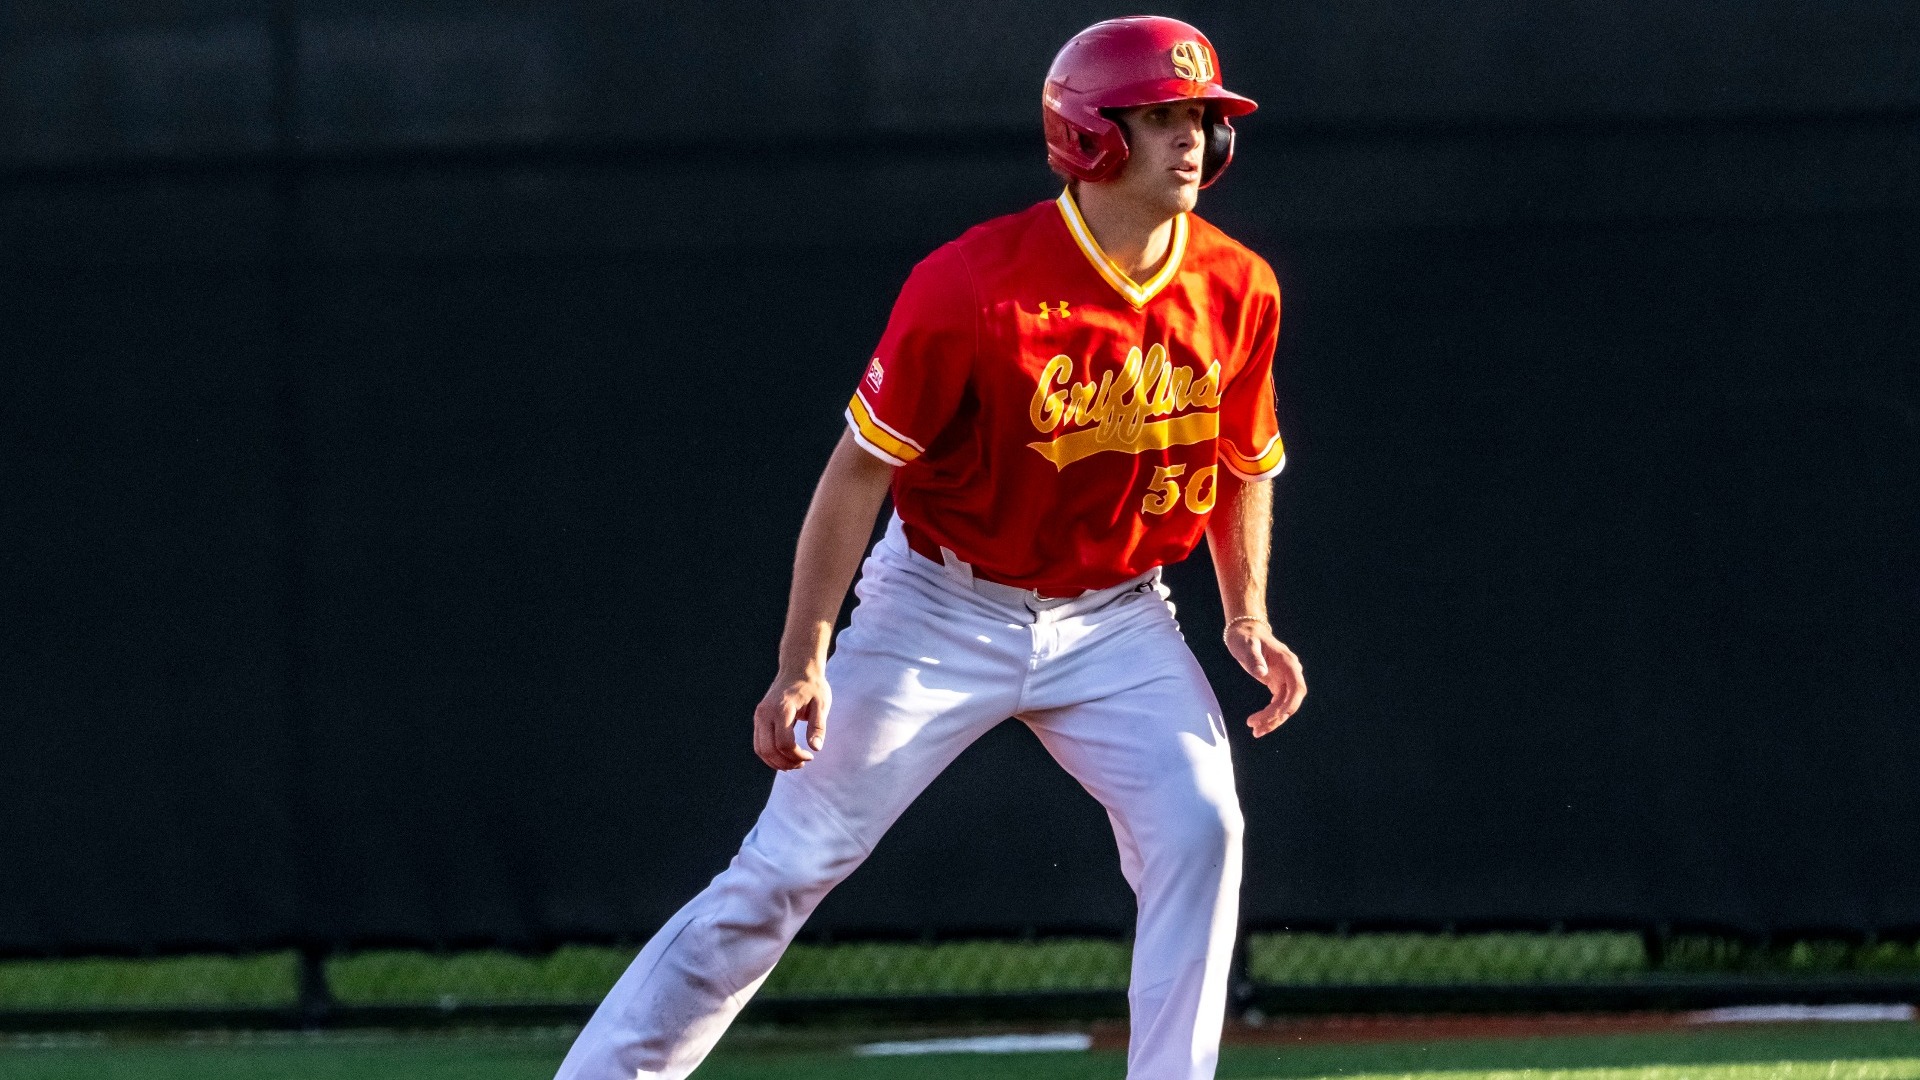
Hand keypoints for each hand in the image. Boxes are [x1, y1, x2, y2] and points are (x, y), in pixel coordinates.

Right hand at [753, 667, 830, 770]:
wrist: (798, 669)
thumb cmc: (812, 687)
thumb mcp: (821, 704)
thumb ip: (818, 726)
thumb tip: (816, 748)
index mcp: (782, 709)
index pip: (784, 743)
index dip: (797, 755)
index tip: (811, 756)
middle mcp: (766, 713)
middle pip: (768, 749)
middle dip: (786, 762)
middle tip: (802, 763)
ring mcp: (759, 715)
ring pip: (760, 749)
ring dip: (776, 762)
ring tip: (794, 763)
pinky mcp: (759, 718)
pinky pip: (759, 743)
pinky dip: (770, 754)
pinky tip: (785, 756)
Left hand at [1224, 620, 1305, 736]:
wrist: (1245, 631)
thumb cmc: (1245, 637)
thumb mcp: (1247, 645)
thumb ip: (1254, 658)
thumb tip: (1262, 673)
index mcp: (1288, 662)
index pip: (1297, 687)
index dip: (1290, 704)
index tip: (1277, 715)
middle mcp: (1290, 672)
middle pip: (1292, 701)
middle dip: (1277, 717)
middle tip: (1257, 728)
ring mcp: (1285, 679)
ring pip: (1285, 705)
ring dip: (1273, 720)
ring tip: (1256, 731)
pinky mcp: (1277, 684)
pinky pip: (1277, 704)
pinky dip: (1270, 715)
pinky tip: (1259, 724)